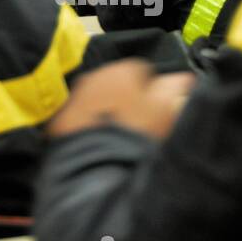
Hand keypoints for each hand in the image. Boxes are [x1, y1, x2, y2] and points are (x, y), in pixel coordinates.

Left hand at [48, 59, 194, 139]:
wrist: (97, 170)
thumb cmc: (138, 136)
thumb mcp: (169, 110)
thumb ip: (178, 87)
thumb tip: (182, 79)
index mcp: (123, 69)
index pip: (145, 70)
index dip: (155, 91)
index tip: (158, 111)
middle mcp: (94, 77)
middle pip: (118, 84)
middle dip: (128, 99)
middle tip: (140, 126)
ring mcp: (74, 99)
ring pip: (98, 100)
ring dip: (108, 112)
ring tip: (120, 137)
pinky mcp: (60, 123)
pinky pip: (80, 119)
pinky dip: (90, 126)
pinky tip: (100, 144)